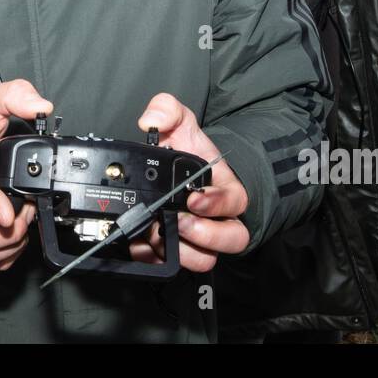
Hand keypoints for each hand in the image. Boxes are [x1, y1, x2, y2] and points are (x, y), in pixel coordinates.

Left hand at [128, 93, 249, 271]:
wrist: (178, 171)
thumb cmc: (185, 150)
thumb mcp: (178, 122)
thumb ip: (167, 110)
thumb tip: (150, 119)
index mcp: (225, 190)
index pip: (235, 203)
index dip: (216, 204)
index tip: (193, 198)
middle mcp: (219, 219)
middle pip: (232, 240)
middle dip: (205, 235)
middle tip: (178, 221)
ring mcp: (200, 238)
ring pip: (207, 259)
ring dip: (184, 252)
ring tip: (160, 235)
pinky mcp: (179, 251)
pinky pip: (173, 267)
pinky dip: (156, 260)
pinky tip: (142, 246)